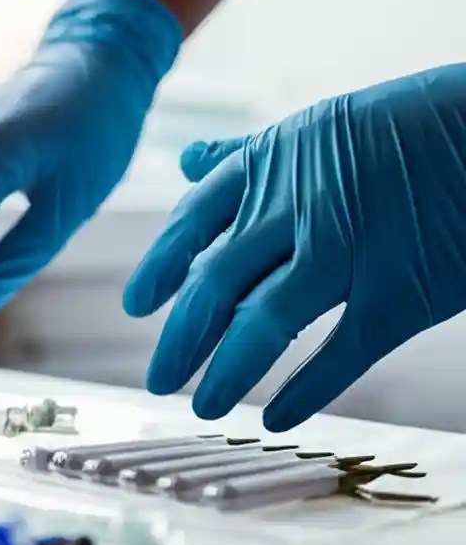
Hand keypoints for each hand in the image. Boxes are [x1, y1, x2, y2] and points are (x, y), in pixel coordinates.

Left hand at [125, 65, 465, 430]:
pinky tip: (277, 418)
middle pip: (215, 284)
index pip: (193, 222)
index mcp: (271, 164)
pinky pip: (338, 355)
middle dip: (181, 338)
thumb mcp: (316, 128)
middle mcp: (295, 209)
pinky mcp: (399, 295)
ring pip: (263, 325)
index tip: (136, 305)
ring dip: (226, 373)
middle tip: (157, 379)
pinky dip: (304, 391)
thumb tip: (187, 160)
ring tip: (204, 407)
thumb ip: (247, 155)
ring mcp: (346, 253)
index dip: (161, 268)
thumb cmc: (408, 127)